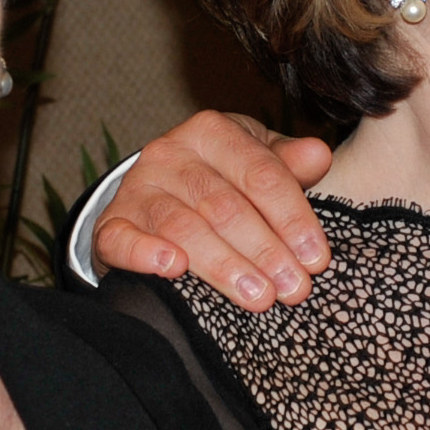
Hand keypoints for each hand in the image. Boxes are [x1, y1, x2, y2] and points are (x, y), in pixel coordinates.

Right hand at [92, 113, 333, 307]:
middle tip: (293, 288)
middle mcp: (170, 153)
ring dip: (224, 265)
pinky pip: (122, 239)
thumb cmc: (221, 180)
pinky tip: (174, 269)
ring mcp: (137, 188)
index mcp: (212, 132)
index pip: (261, 175)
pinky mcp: (111, 222)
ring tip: (258, 296)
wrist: (155, 194)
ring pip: (184, 227)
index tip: (316, 258)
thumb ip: (288, 164)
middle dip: (265, 251)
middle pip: (225, 206)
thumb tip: (319, 155)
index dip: (292, 218)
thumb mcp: (257, 163)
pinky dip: (146, 254)